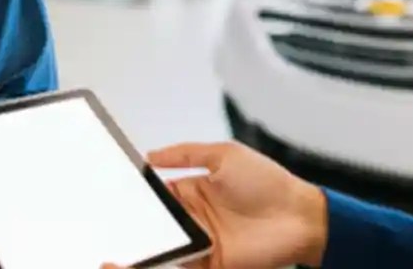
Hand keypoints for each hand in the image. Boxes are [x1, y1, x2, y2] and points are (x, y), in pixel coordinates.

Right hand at [105, 142, 327, 268]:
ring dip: (146, 245)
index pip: (159, 193)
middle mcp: (195, 217)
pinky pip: (181, 263)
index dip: (140, 194)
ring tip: (121, 245)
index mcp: (195, 190)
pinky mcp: (211, 263)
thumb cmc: (269, 182)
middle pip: (158, 222)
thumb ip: (187, 153)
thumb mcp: (225, 155)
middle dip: (137, 222)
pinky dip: (165, 261)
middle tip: (113, 221)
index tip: (117, 191)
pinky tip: (147, 258)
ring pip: (165, 245)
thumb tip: (152, 154)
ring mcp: (202, 241)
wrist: (300, 216)